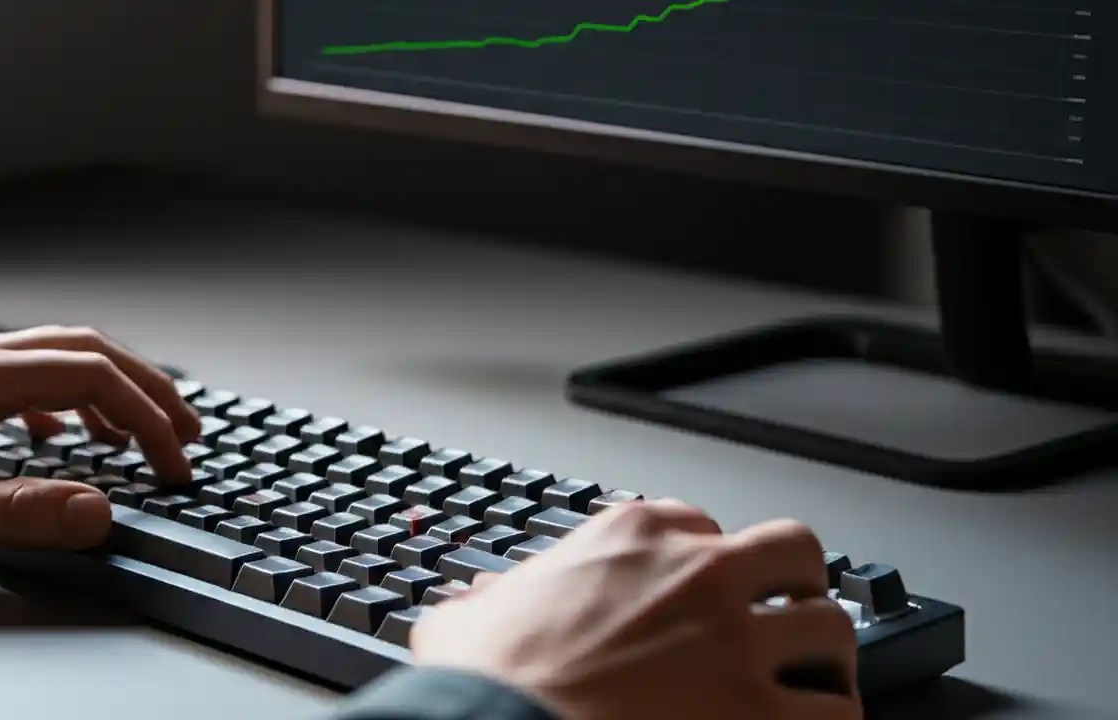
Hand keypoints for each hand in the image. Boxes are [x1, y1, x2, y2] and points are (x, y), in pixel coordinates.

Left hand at [0, 326, 200, 563]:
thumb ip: (18, 514)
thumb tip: (100, 511)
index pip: (93, 375)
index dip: (149, 416)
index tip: (175, 462)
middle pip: (86, 350)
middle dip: (147, 388)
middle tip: (188, 432)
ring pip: (57, 354)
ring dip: (111, 389)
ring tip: (142, 431)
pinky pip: (24, 372)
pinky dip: (65, 397)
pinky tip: (60, 432)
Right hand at [410, 501, 861, 719]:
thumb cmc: (485, 683)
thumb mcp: (468, 619)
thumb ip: (487, 601)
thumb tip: (471, 606)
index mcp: (629, 537)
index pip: (701, 524)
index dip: (705, 565)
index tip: (703, 596)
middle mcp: (694, 572)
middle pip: (792, 552)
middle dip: (793, 590)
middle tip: (782, 625)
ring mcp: (732, 639)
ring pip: (830, 628)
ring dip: (822, 662)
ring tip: (809, 689)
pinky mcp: (756, 711)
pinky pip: (836, 713)